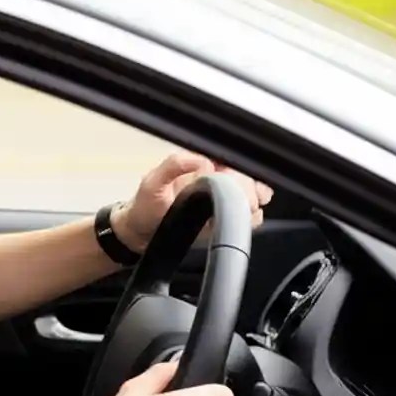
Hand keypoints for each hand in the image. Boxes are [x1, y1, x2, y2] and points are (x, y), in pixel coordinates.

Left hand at [111, 152, 273, 253]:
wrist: (141, 234)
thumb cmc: (144, 206)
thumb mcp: (152, 182)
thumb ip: (173, 166)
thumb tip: (202, 160)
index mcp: (202, 165)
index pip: (232, 160)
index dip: (240, 171)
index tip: (237, 183)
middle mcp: (216, 180)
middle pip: (248, 178)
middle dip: (250, 189)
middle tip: (243, 202)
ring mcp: (222, 200)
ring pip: (254, 195)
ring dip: (254, 203)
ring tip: (245, 211)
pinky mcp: (225, 219)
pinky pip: (250, 215)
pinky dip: (253, 217)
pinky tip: (245, 220)